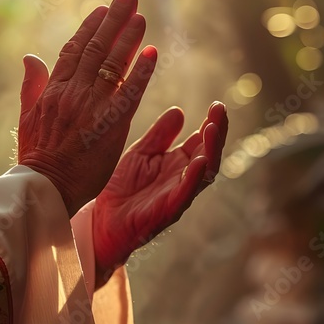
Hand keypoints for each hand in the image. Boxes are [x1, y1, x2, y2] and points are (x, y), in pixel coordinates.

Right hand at [18, 0, 155, 215]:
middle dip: (113, 21)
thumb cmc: (36, 160)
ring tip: (141, 17)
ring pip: (111, 65)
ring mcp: (90, 108)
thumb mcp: (27, 120)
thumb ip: (32, 86)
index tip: (101, 10)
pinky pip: (128, 93)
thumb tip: (30, 58)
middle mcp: (71, 94)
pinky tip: (152, 53)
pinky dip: (140, 71)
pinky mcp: (109, 126)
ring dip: (129, 38)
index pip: (72, 51)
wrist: (44, 190)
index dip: (88, 28)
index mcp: (51, 92)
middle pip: (94, 49)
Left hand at [92, 103, 228, 282]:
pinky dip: (195, 177)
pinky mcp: (168, 210)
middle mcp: (184, 178)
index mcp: (179, 164)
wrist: (103, 219)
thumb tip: (179, 111)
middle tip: (220, 109)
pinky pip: (186, 193)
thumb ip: (159, 135)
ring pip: (204, 172)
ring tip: (213, 128)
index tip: (217, 104)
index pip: (202, 141)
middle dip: (217, 132)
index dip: (211, 123)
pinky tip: (199, 161)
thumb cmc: (123, 188)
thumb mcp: (141, 153)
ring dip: (211, 150)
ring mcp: (179, 194)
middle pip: (209, 153)